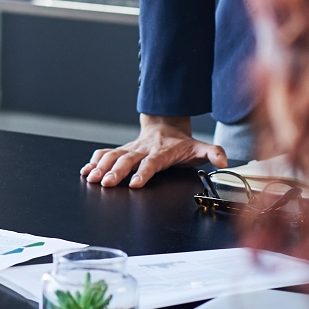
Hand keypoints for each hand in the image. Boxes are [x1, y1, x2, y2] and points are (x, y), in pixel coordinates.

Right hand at [81, 114, 226, 188]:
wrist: (165, 125)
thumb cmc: (180, 143)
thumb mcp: (199, 147)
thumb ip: (212, 153)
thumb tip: (223, 161)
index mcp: (161, 152)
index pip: (151, 162)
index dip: (143, 172)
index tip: (135, 182)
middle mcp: (143, 149)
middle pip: (127, 160)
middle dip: (116, 172)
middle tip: (106, 183)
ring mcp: (131, 149)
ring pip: (113, 156)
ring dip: (101, 167)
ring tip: (91, 178)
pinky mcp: (122, 150)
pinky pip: (106, 154)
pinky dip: (94, 161)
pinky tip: (85, 170)